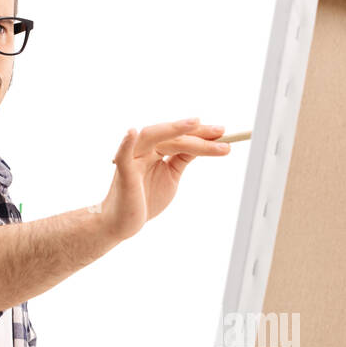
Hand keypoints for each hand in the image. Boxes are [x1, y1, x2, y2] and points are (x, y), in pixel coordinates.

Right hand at [99, 118, 230, 240]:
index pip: (181, 138)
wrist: (124, 223)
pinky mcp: (123, 173)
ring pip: (152, 137)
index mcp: (156, 150)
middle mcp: (144, 149)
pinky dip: (126, 143)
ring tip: (195, 123)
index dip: (202, 134)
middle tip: (221, 131)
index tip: (223, 132)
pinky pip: (122, 156)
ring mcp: (133, 159)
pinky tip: (132, 131)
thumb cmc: (145, 199)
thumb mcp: (171, 176)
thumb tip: (202, 145)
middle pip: (172, 136)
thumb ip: (182, 159)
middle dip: (196, 133)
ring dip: (173, 129)